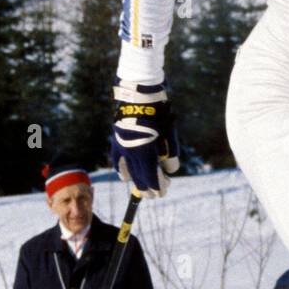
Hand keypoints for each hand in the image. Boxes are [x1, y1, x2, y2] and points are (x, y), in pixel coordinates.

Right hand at [111, 79, 179, 197]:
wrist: (139, 94)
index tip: (163, 193)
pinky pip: (117, 161)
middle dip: (148, 189)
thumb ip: (172, 154)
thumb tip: (171, 170)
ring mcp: (122, 147)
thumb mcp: (170, 134)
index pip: (151, 178)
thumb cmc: (159, 113)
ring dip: (137, 181)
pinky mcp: (117, 141)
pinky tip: (125, 178)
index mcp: (146, 153)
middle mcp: (131, 153)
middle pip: (140, 178)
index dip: (158, 187)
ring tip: (143, 188)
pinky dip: (122, 170)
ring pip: (129, 172)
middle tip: (156, 195)